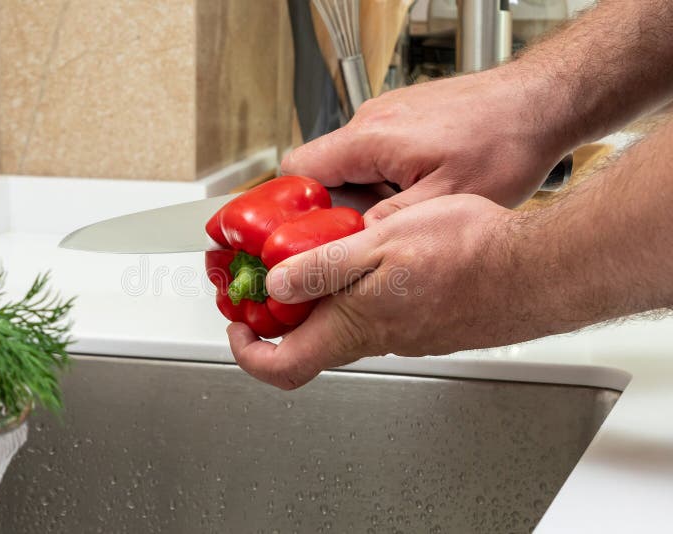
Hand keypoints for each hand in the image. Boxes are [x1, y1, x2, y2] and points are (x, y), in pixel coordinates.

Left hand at [228, 194, 548, 389]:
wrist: (534, 269)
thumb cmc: (469, 255)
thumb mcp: (380, 243)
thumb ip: (323, 267)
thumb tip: (276, 285)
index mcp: (354, 325)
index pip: (283, 365)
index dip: (248, 351)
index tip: (236, 325)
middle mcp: (374, 337)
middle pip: (306, 339)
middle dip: (275, 308)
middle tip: (262, 273)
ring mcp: (400, 332)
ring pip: (339, 322)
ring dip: (312, 294)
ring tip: (307, 252)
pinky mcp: (421, 320)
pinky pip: (372, 311)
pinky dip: (349, 288)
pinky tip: (360, 253)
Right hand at [281, 69, 571, 224]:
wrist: (540, 103)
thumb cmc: (505, 141)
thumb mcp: (449, 200)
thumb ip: (391, 222)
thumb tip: (354, 242)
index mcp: (371, 138)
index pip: (297, 169)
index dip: (294, 206)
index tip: (306, 232)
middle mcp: (372, 121)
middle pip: (322, 172)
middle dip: (336, 207)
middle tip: (365, 231)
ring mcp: (387, 116)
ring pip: (349, 165)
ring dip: (364, 195)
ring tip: (404, 210)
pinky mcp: (403, 119)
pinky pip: (373, 155)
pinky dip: (384, 180)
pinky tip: (417, 191)